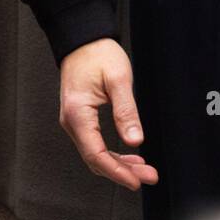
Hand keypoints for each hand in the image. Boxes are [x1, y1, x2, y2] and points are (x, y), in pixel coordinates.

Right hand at [59, 38, 157, 189]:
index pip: (96, 154)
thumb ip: (126, 111)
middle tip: (148, 176)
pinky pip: (94, 144)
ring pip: (95, 154)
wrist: (83, 39)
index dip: (117, 172)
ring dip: (118, 164)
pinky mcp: (79, 118)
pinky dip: (111, 154)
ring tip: (142, 169)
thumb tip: (135, 140)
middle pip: (95, 159)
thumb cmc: (98, 53)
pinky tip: (128, 156)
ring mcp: (73, 121)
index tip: (137, 180)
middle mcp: (71, 121)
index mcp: (78, 113)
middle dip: (122, 172)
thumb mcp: (118, 79)